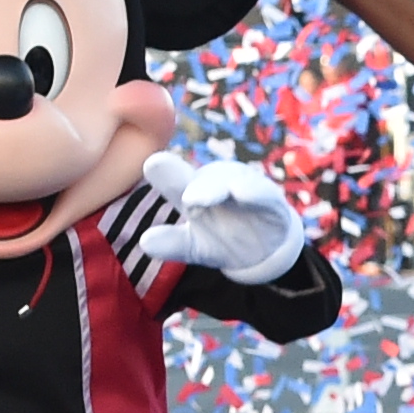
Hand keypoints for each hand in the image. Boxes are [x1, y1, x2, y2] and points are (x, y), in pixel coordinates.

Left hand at [127, 146, 305, 284]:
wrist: (266, 248)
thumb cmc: (222, 240)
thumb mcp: (194, 247)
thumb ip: (172, 243)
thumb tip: (144, 242)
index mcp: (192, 192)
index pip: (175, 181)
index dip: (164, 171)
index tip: (151, 164)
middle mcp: (215, 183)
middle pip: (201, 179)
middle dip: (189, 179)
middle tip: (179, 189)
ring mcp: (243, 187)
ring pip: (230, 182)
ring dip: (217, 187)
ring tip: (201, 196)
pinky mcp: (269, 197)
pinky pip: (262, 193)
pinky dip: (253, 192)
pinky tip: (241, 192)